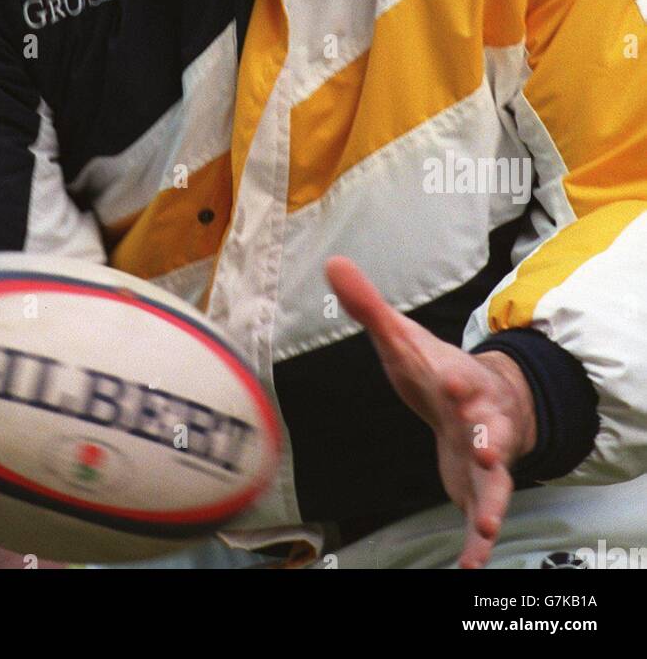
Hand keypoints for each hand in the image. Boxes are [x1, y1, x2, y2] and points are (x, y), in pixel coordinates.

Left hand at [325, 256, 536, 568]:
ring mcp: (487, 457)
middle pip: (490, 428)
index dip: (455, 378)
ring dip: (492, 502)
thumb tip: (333, 262)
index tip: (449, 380)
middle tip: (486, 450)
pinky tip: (471, 567)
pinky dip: (479, 544)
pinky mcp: (480, 489)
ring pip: (496, 480)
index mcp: (460, 381)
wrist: (486, 401)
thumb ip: (367, 305)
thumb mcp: (403, 338)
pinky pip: (483, 517)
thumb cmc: (437, 369)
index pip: (459, 375)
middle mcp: (481, 419)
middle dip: (489, 438)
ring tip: (485, 525)